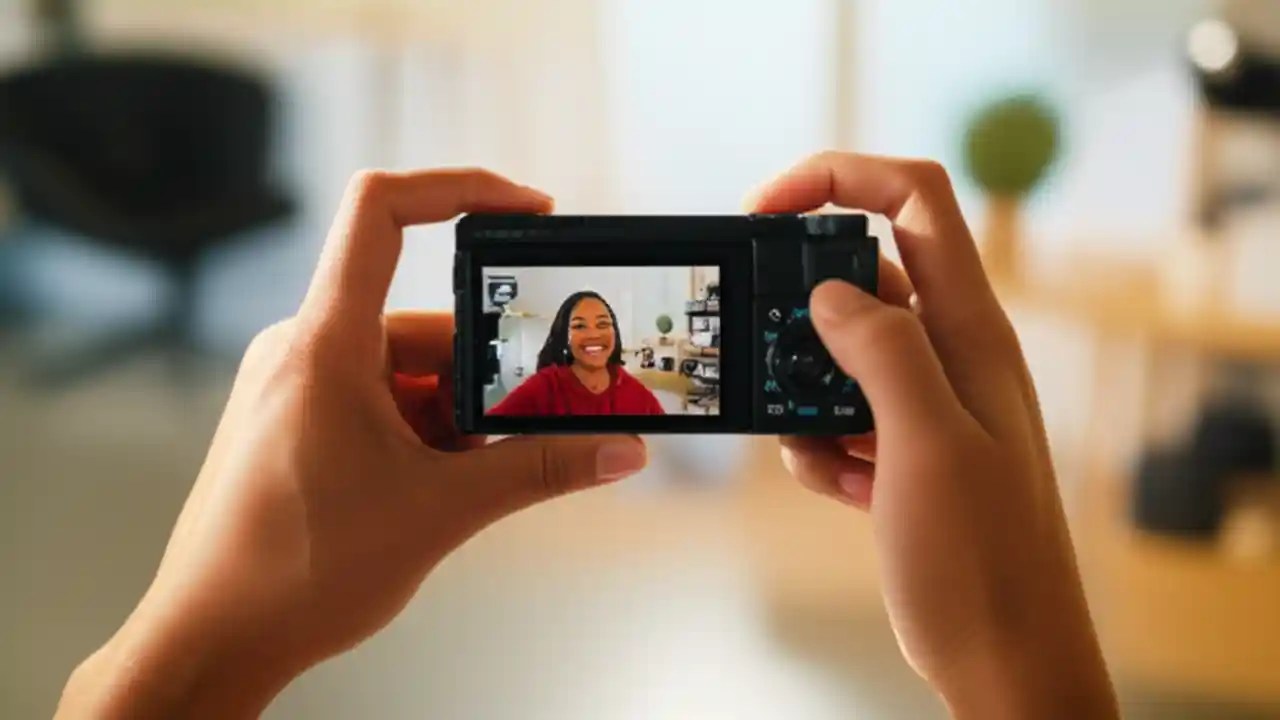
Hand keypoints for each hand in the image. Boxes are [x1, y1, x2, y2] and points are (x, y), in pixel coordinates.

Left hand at [56, 169, 647, 718]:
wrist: (210, 641)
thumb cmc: (290, 573)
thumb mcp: (441, 511)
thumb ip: (539, 469)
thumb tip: (615, 448)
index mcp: (326, 344)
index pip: (383, 212)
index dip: (462, 188)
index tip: (528, 210)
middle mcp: (305, 351)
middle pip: (423, 321)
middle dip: (485, 373)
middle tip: (530, 419)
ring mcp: (297, 388)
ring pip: (405, 371)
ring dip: (456, 416)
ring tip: (473, 479)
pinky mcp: (297, 422)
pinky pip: (379, 401)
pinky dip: (423, 433)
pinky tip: (442, 487)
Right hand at [749, 152, 1117, 719]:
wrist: (1005, 660)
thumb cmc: (982, 561)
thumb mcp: (928, 444)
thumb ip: (882, 350)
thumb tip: (830, 291)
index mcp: (969, 331)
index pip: (913, 201)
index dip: (838, 178)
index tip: (764, 210)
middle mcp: (952, 355)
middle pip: (863, 277)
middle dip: (802, 308)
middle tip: (766, 353)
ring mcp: (929, 405)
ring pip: (843, 354)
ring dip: (806, 388)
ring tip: (814, 445)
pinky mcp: (907, 452)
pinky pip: (844, 415)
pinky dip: (821, 440)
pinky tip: (836, 482)